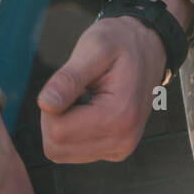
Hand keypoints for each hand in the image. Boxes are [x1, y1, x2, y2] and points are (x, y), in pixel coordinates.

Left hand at [37, 15, 167, 162]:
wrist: (148, 47)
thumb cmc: (120, 41)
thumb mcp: (94, 47)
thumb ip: (68, 78)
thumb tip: (45, 104)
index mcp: (119, 117)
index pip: (57, 132)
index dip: (51, 106)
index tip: (68, 82)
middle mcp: (122, 141)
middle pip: (56, 148)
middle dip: (54, 117)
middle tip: (74, 88)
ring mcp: (120, 149)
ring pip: (62, 152)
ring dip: (62, 124)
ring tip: (83, 96)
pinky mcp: (115, 150)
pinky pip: (74, 151)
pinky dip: (73, 130)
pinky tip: (89, 107)